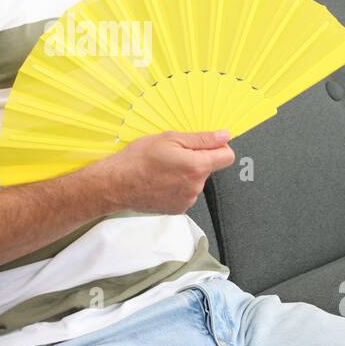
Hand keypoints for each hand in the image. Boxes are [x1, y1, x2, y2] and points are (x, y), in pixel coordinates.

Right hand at [91, 130, 234, 214]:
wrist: (116, 184)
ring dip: (185, 174)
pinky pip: (185, 193)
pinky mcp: (177, 209)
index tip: (206, 144)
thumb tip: (223, 136)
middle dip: (196, 159)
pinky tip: (160, 181)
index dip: (218, 147)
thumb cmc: (138, 160)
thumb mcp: (170, 138)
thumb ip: (202, 139)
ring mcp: (187, 200)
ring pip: (196, 181)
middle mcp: (195, 186)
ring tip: (163, 169)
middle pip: (209, 168)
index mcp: (196, 166)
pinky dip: (177, 186)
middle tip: (173, 154)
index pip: (227, 156)